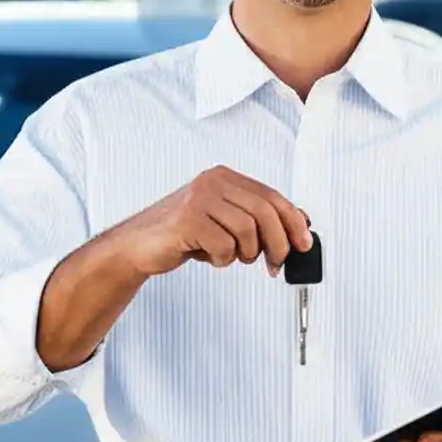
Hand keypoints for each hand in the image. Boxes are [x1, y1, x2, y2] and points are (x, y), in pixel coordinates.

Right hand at [110, 165, 311, 277]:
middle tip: (274, 264)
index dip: (294, 222)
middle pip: (264, 213)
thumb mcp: (224, 221)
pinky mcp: (187, 220)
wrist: (138, 245)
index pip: (272, 196)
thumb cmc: (183, 234)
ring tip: (229, 256)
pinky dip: (221, 259)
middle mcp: (212, 182)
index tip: (304, 245)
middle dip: (277, 244)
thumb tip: (301, 224)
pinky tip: (207, 256)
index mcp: (224, 177)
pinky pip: (224, 246)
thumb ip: (256, 218)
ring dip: (245, 254)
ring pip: (247, 231)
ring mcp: (198, 199)